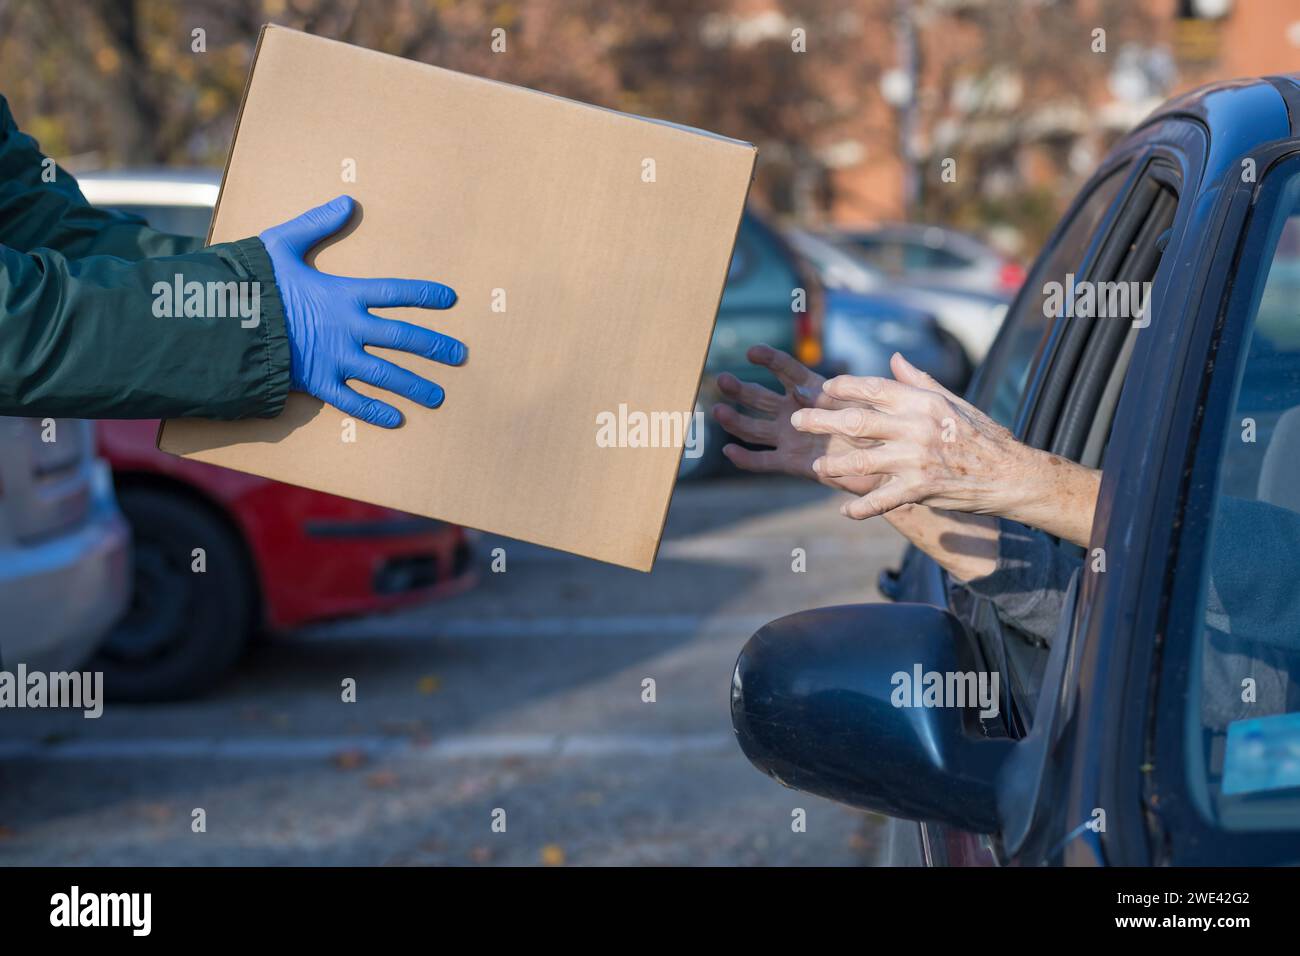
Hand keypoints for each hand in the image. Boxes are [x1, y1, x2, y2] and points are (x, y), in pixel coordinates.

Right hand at [260, 195, 463, 427]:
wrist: (223, 323)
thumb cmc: (251, 283)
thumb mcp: (280, 244)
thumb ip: (315, 225)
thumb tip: (348, 201)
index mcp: (342, 295)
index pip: (394, 292)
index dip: (423, 294)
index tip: (450, 298)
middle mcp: (347, 328)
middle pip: (402, 337)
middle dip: (434, 346)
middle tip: (460, 355)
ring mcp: (335, 358)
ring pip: (386, 374)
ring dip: (414, 385)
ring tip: (439, 396)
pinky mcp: (318, 383)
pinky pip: (352, 401)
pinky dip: (374, 412)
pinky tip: (396, 419)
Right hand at [710, 344, 881, 494]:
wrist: (889, 464)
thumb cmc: (883, 427)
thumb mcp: (871, 401)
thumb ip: (843, 393)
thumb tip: (810, 386)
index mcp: (813, 391)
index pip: (786, 370)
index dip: (769, 359)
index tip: (753, 351)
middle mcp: (796, 411)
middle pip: (760, 397)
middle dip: (740, 389)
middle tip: (723, 380)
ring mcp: (790, 437)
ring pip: (754, 428)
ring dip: (735, 420)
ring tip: (718, 411)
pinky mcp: (791, 463)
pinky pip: (763, 461)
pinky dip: (746, 459)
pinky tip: (729, 451)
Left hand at [792, 352, 1030, 519]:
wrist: (1009, 473)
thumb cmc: (979, 433)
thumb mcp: (952, 400)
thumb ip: (917, 381)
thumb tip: (893, 358)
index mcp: (921, 402)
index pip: (871, 388)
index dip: (842, 387)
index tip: (822, 387)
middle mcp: (915, 428)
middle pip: (856, 423)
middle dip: (820, 420)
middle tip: (796, 419)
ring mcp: (915, 460)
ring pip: (861, 462)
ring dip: (833, 466)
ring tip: (816, 467)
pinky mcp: (919, 489)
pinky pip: (881, 500)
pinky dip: (860, 507)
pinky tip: (845, 511)